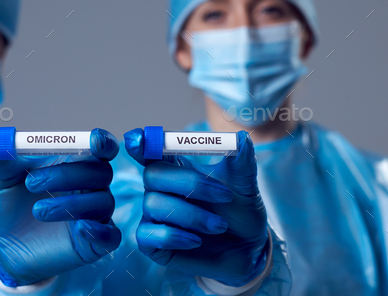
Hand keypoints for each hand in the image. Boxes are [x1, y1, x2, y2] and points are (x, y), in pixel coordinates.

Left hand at [0, 128, 121, 285]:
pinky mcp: (95, 243)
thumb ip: (0, 159)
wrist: (4, 247)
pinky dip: (100, 232)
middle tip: (32, 183)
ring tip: (37, 211)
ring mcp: (95, 215)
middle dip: (68, 174)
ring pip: (102, 201)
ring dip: (71, 204)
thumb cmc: (10, 206)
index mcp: (75, 163)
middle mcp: (91, 186)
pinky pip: (111, 236)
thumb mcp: (1, 181)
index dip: (102, 142)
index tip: (94, 142)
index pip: (101, 147)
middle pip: (101, 172)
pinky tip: (80, 229)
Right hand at [124, 129, 267, 286]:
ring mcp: (154, 216)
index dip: (141, 143)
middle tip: (226, 196)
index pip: (151, 150)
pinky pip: (147, 235)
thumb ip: (241, 160)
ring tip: (220, 226)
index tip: (139, 139)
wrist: (248, 248)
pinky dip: (173, 236)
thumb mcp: (244, 184)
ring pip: (155, 205)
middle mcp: (159, 189)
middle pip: (153, 174)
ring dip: (192, 216)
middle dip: (190, 183)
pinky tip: (197, 241)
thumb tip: (242, 138)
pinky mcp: (152, 243)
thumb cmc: (239, 210)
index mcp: (176, 167)